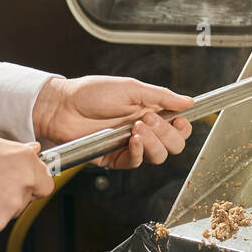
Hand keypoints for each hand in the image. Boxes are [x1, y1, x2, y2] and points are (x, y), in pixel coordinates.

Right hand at [0, 133, 53, 238]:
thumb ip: (16, 151)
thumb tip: (33, 150)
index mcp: (26, 164)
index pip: (46, 184)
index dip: (34, 185)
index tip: (25, 184)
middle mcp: (22, 187)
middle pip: (25, 200)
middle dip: (11, 195)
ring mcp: (7, 209)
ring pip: (7, 214)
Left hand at [31, 75, 193, 168]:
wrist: (63, 107)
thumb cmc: (92, 93)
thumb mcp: (131, 88)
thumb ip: (162, 96)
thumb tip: (188, 101)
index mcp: (150, 111)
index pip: (178, 126)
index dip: (183, 127)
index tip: (179, 120)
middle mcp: (144, 130)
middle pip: (173, 144)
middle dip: (167, 133)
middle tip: (149, 119)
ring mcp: (130, 145)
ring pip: (159, 156)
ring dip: (153, 142)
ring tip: (137, 127)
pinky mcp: (116, 158)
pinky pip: (136, 162)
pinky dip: (139, 151)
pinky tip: (132, 139)